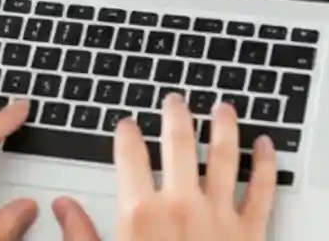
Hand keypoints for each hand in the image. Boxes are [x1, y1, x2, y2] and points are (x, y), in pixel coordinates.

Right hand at [53, 95, 276, 240]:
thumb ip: (82, 236)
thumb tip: (62, 208)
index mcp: (141, 213)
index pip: (130, 156)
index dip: (127, 135)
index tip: (126, 125)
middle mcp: (182, 205)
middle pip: (179, 142)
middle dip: (175, 116)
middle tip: (175, 100)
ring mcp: (220, 215)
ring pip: (224, 155)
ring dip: (224, 126)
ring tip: (223, 108)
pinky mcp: (251, 231)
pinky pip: (262, 188)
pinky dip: (266, 162)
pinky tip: (265, 144)